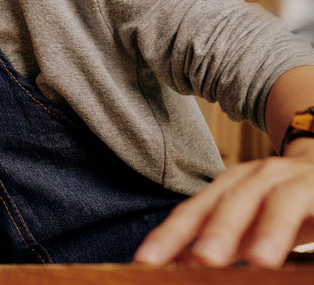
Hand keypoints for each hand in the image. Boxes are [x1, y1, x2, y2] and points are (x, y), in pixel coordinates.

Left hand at [134, 141, 313, 266]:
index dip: (169, 236)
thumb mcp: (249, 225)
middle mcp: (253, 178)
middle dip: (212, 231)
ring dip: (266, 230)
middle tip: (201, 261)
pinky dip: (290, 225)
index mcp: (227, 188)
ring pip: (271, 200)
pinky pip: (300, 201)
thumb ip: (220, 242)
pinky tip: (281, 250)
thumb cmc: (285, 206)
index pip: (192, 212)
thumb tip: (181, 264)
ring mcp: (287, 179)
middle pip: (226, 202)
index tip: (145, 262)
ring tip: (258, 259)